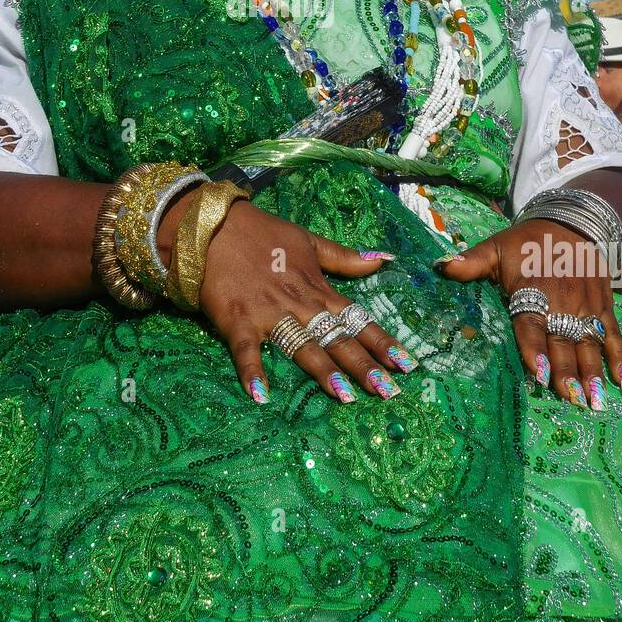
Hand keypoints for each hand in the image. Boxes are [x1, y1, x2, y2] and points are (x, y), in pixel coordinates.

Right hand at [162, 196, 414, 404]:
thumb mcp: (308, 241)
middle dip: (363, 365)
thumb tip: (383, 259)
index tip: (407, 364)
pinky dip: (252, 370)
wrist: (214, 224)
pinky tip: (260, 395)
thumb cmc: (263, 234)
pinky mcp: (238, 319)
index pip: (357, 318)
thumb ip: (344, 257)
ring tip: (345, 396)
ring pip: (301, 344)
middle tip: (389, 392)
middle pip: (337, 338)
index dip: (382, 342)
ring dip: (322, 370)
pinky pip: (246, 348)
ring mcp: (269, 312)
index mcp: (318, 288)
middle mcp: (299, 303)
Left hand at [438, 220, 621, 408]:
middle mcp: (560, 302)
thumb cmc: (526, 243)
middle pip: (563, 341)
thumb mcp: (496, 246)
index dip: (535, 348)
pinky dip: (620, 360)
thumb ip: (471, 262)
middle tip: (571, 400)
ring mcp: (585, 306)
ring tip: (595, 402)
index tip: (540, 372)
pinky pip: (613, 335)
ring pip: (589, 343)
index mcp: (531, 290)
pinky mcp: (604, 307)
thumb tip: (439, 267)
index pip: (531, 323)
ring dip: (593, 373)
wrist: (571, 223)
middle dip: (567, 372)